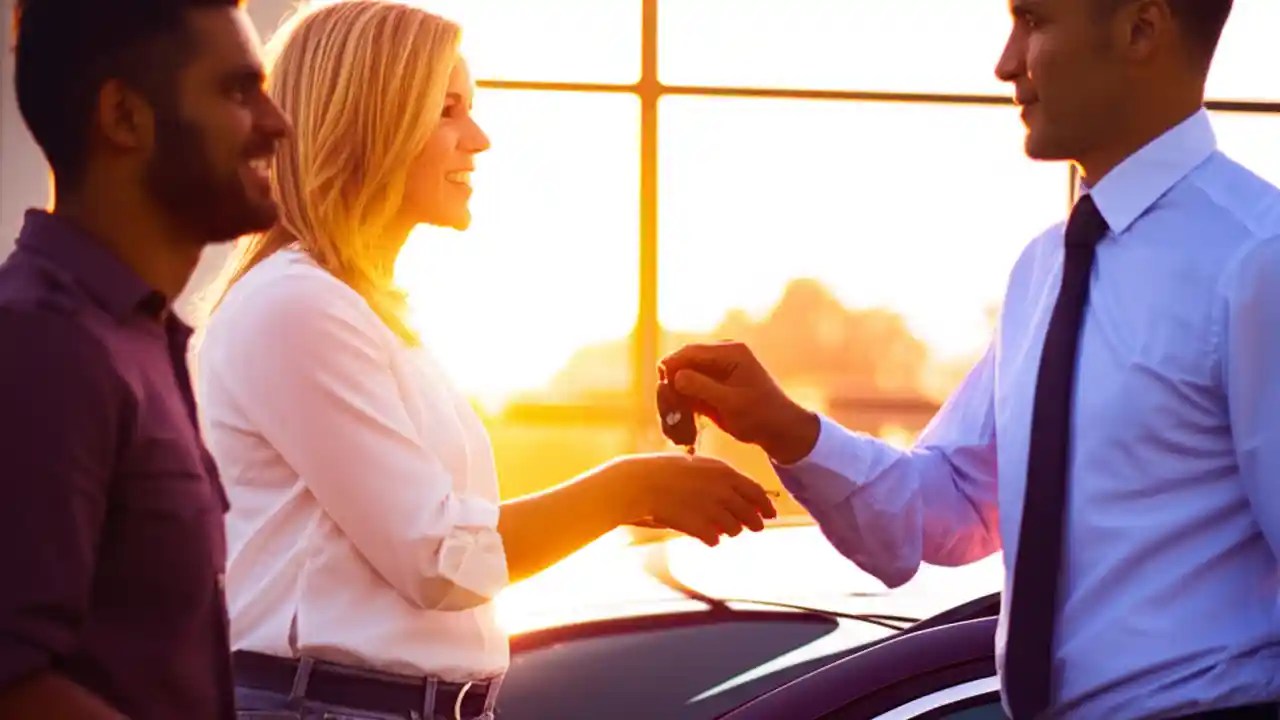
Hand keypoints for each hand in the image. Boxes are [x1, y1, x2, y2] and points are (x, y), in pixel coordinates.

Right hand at [610, 452, 776, 546]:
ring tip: (721, 529)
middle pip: (750, 514)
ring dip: (731, 531)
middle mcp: (723, 491)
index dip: (765, 505)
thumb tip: (737, 492)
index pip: (756, 491)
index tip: (771, 514)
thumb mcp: (697, 464)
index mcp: (724, 472)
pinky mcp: (700, 527)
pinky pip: (714, 539)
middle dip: (755, 523)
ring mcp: (713, 510)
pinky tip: (703, 535)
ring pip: (734, 529)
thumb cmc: (664, 470)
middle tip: (757, 527)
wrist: (640, 483)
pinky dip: (710, 538)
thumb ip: (719, 478)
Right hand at [660, 341, 820, 463]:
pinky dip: (683, 405)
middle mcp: (721, 355)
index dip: (671, 370)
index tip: (664, 395)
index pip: (688, 351)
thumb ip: (702, 387)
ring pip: (681, 378)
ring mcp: (716, 369)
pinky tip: (683, 427)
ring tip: (676, 425)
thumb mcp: (731, 403)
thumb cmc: (761, 416)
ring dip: (675, 399)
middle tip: (669, 414)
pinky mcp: (712, 384)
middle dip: (671, 387)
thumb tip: (675, 375)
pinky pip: (688, 389)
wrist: (781, 430)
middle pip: (681, 363)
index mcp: (730, 351)